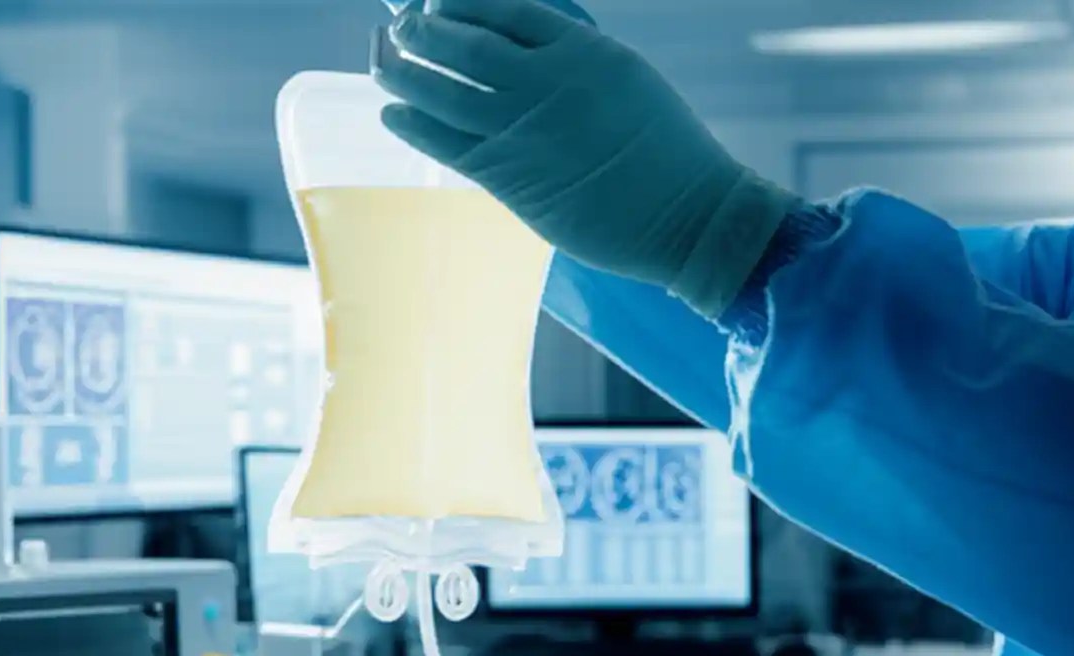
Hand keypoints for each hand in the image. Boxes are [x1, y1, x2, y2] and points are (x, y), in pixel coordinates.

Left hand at [372, 0, 795, 316]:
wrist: (689, 216)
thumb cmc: (669, 153)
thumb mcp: (628, 81)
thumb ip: (576, 64)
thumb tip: (526, 59)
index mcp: (582, 51)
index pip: (504, 8)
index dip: (463, 2)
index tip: (440, 0)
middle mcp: (546, 82)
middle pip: (462, 43)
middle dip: (423, 30)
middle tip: (403, 27)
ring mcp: (523, 129)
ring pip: (441, 89)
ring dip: (403, 72)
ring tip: (384, 63)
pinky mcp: (509, 176)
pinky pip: (445, 141)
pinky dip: (411, 123)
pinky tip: (392, 114)